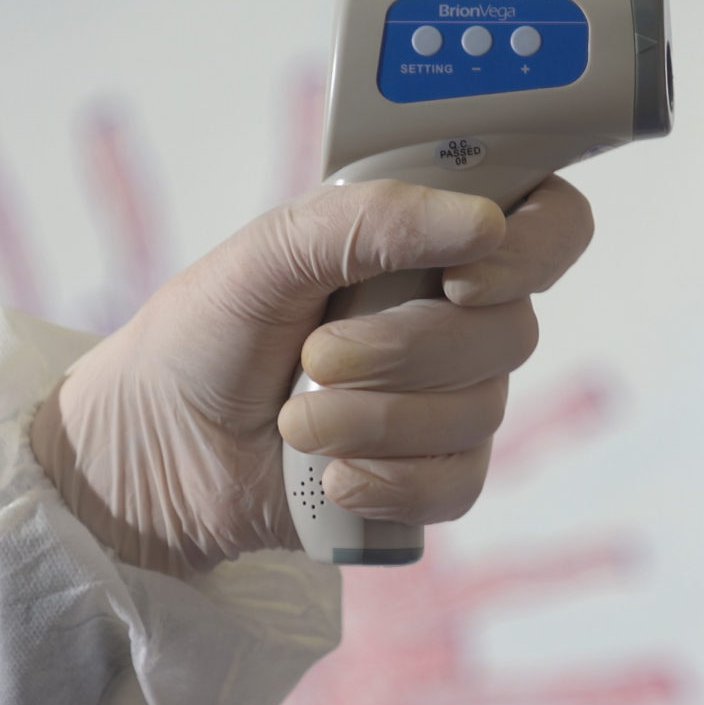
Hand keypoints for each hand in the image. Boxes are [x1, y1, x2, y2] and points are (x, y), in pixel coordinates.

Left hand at [33, 177, 595, 575]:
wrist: (153, 449)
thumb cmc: (207, 334)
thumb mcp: (269, 251)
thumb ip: (370, 219)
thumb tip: (481, 222)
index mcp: (428, 241)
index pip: (550, 225)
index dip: (534, 249)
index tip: (462, 278)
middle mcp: (455, 318)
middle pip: (513, 331)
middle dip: (406, 351)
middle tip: (315, 357)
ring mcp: (450, 403)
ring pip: (482, 413)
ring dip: (375, 422)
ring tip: (294, 423)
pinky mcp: (430, 479)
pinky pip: (460, 486)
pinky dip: (389, 484)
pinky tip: (329, 479)